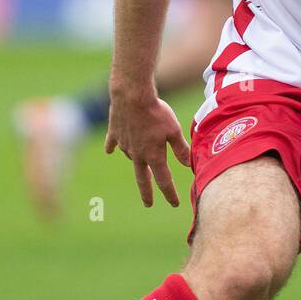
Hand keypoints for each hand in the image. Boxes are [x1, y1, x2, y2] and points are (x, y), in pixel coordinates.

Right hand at [104, 91, 189, 207]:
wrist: (131, 96)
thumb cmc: (156, 112)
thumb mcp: (174, 131)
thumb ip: (180, 150)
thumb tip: (189, 166)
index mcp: (153, 156)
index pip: (163, 181)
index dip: (170, 194)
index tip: (175, 204)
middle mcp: (137, 154)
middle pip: (142, 179)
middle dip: (146, 193)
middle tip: (148, 204)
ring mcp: (124, 145)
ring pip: (131, 157)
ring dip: (137, 160)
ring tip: (142, 160)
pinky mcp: (114, 133)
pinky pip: (114, 144)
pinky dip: (114, 147)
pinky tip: (111, 151)